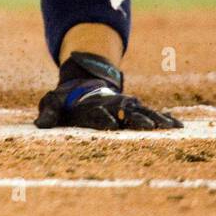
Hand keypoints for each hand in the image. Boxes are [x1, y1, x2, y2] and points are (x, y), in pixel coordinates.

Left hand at [34, 52, 182, 129]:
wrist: (80, 88)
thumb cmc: (65, 101)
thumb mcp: (52, 103)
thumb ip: (48, 114)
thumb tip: (38, 125)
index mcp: (90, 107)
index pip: (97, 114)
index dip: (103, 118)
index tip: (111, 123)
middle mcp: (110, 106)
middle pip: (124, 112)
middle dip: (134, 118)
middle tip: (147, 126)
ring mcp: (123, 106)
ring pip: (141, 112)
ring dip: (153, 119)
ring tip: (167, 127)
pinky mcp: (133, 109)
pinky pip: (151, 114)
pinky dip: (164, 118)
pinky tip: (177, 125)